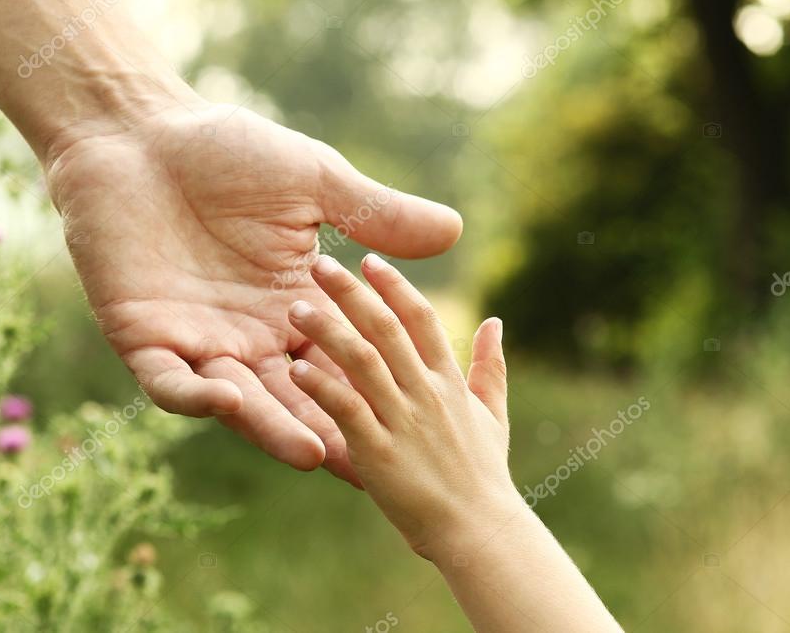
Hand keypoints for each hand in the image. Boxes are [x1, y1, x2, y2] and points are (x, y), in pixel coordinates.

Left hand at [45, 102, 461, 483]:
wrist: (141, 132)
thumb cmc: (226, 151)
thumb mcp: (314, 183)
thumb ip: (376, 213)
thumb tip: (455, 230)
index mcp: (292, 305)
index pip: (339, 362)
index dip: (372, 394)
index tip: (417, 429)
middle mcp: (248, 335)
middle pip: (293, 396)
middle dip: (327, 430)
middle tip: (370, 467)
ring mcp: (194, 340)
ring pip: (238, 400)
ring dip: (270, 427)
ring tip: (313, 452)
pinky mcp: (143, 336)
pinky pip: (170, 380)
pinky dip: (196, 395)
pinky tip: (228, 396)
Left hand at [286, 253, 514, 553]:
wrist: (479, 530)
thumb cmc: (483, 474)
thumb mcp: (493, 413)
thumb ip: (491, 365)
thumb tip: (495, 321)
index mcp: (448, 380)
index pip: (420, 318)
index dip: (394, 285)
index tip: (369, 259)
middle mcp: (425, 392)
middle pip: (386, 328)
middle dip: (352, 293)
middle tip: (319, 264)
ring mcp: (403, 420)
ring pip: (362, 362)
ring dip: (328, 331)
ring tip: (297, 307)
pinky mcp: (379, 452)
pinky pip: (346, 411)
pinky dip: (321, 387)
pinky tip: (294, 368)